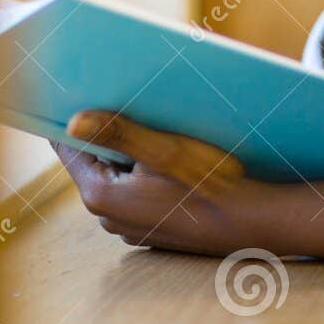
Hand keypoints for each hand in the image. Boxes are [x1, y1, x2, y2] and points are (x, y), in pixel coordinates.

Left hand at [53, 110, 286, 257]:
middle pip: (97, 162)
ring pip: (122, 178)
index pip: (69, 148)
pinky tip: (179, 164)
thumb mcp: (167, 150)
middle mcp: (109, 217)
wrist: (255, 223)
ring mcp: (133, 226)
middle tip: (136, 106)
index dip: (76, 118)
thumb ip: (117, 134)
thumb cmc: (211, 185)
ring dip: (136, 156)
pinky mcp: (155, 230)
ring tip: (164, 133)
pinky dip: (152, 176)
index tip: (89, 93)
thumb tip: (70, 121)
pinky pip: (142, 194)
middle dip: (112, 136)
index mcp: (101, 196)